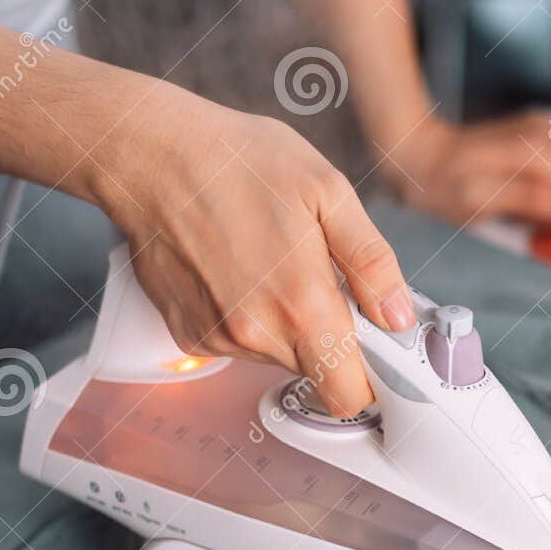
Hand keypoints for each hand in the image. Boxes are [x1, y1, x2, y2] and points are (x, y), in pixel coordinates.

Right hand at [95, 85, 414, 415]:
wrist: (152, 154)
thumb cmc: (239, 162)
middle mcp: (257, 334)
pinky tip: (236, 268)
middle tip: (318, 278)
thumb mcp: (328, 192)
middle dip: (327, 336)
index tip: (372, 350)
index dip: (366, 379)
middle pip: (314, 370)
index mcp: (301, 305)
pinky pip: (238, 343)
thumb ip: (371, 263)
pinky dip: (247, 317)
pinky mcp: (189, 334)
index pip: (346, 395)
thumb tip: (398, 316)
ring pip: (276, 355)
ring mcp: (218, 338)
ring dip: (285, 323)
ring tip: (270, 261)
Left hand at [385, 113, 550, 226]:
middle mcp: (546, 133)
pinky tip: (531, 209)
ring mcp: (543, 132)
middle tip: (544, 241)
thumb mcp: (480, 200)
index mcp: (537, 148)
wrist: (418, 154)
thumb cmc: (441, 184)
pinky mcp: (538, 138)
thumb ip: (532, 201)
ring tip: (532, 224)